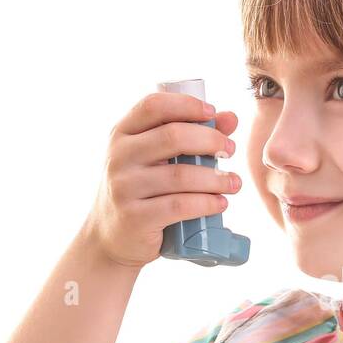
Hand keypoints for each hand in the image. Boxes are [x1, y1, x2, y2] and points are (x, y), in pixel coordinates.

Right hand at [83, 91, 241, 267]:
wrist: (109, 237)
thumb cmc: (141, 191)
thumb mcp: (155, 159)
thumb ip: (189, 134)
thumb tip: (230, 118)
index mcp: (122, 134)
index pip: (153, 105)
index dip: (186, 105)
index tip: (212, 113)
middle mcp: (119, 157)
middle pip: (172, 136)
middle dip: (210, 140)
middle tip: (229, 150)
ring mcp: (125, 187)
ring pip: (181, 175)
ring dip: (216, 178)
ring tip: (234, 183)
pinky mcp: (136, 217)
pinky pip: (180, 205)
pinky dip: (206, 203)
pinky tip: (220, 203)